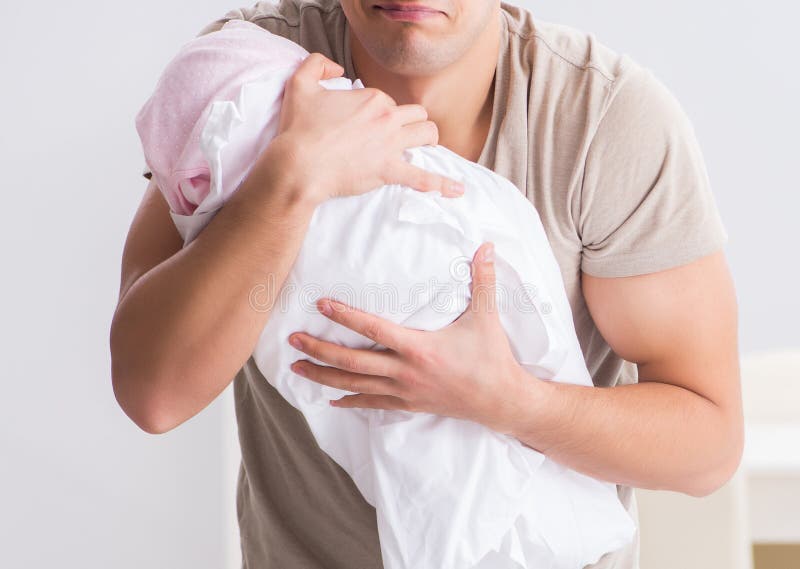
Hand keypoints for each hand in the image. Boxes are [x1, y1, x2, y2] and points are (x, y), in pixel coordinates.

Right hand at [271, 52, 465, 203]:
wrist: (299, 164)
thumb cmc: (299, 130)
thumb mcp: (300, 85)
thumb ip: (316, 64)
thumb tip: (335, 67)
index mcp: (371, 98)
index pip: (389, 101)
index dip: (381, 113)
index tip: (369, 125)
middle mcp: (386, 117)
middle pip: (416, 114)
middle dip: (413, 122)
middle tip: (405, 133)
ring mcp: (390, 144)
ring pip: (427, 134)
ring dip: (429, 139)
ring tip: (426, 146)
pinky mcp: (389, 170)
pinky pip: (423, 178)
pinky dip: (442, 184)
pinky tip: (457, 190)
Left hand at [287, 242, 533, 433]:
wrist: (500, 401)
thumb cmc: (491, 358)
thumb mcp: (486, 318)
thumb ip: (483, 281)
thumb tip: (485, 245)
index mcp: (419, 348)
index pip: (373, 330)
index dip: (345, 317)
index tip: (321, 305)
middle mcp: (405, 372)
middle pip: (351, 362)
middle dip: (319, 350)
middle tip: (292, 339)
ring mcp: (404, 391)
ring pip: (354, 385)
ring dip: (322, 376)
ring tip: (296, 367)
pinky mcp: (408, 404)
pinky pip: (371, 403)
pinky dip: (348, 400)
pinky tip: (330, 399)